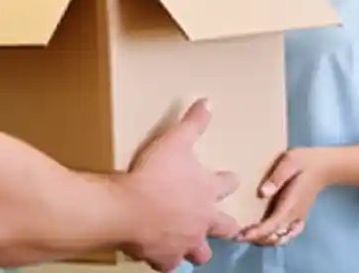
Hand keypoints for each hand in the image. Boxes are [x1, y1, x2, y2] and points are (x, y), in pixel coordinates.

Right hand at [119, 99, 240, 271]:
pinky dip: (165, 260)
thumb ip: (193, 123)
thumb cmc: (153, 174)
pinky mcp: (165, 258)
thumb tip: (209, 102)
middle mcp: (203, 220)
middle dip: (226, 226)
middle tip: (222, 224)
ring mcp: (186, 242)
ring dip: (198, 249)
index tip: (231, 180)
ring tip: (190, 245)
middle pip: (226, 228)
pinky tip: (158, 254)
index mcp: (207, 190)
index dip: (229, 181)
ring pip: (201, 254)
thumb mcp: (175, 141)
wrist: (128, 209)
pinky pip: (169, 265)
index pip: (227, 184)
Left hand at [238, 148, 333, 246]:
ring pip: (282, 237)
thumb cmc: (304, 161)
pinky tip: (265, 235)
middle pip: (276, 235)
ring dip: (266, 240)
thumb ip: (277, 177)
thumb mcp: (289, 162)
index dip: (258, 232)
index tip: (242, 235)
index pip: (273, 224)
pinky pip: (289, 234)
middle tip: (238, 235)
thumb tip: (262, 192)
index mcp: (291, 203)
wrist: (324, 166)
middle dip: (257, 238)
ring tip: (247, 235)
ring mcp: (297, 218)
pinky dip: (277, 238)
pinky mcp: (299, 217)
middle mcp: (294, 215)